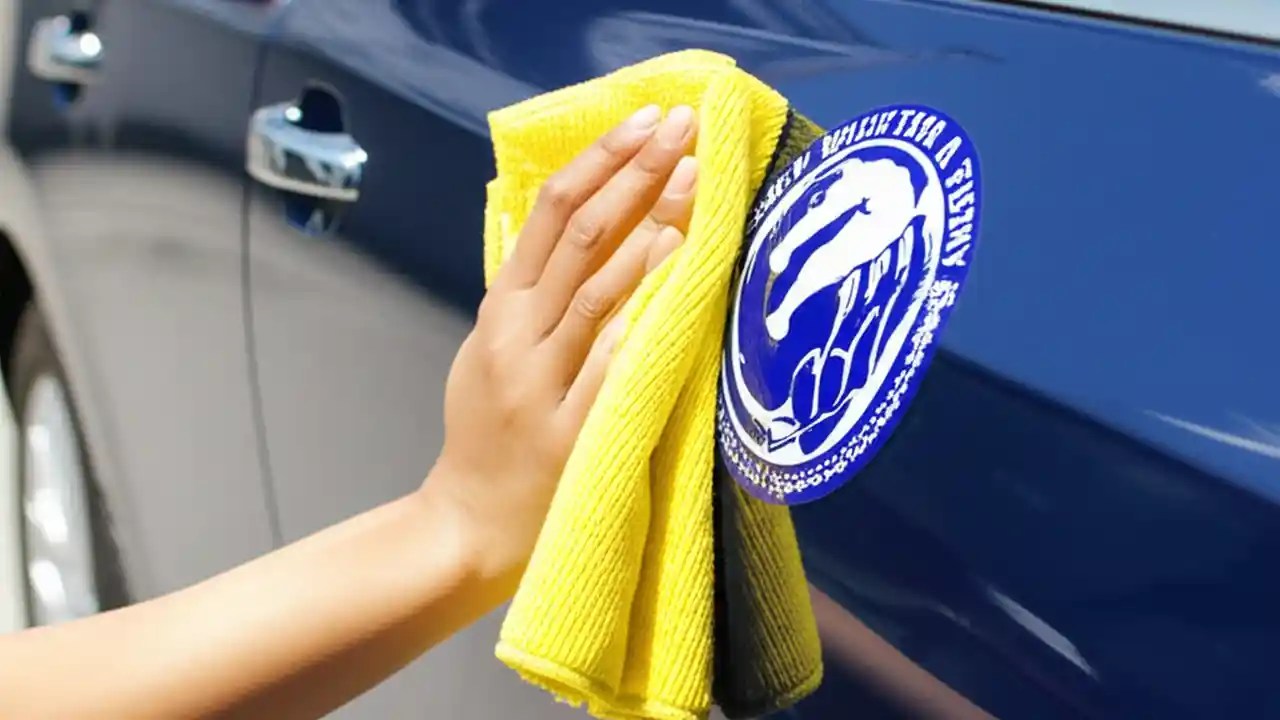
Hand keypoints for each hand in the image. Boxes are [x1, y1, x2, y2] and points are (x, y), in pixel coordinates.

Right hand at [427, 105, 698, 584]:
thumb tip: (577, 232)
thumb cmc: (488, 431)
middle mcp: (517, 336)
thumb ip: (528, 297)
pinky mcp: (568, 433)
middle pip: (580, 236)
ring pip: (595, 291)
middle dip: (635, 173)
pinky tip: (675, 279)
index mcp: (500, 309)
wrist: (468, 521)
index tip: (645, 121)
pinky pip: (608, 367)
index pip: (551, 213)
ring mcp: (542, 384)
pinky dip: (639, 317)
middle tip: (683, 128)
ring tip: (693, 181)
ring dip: (648, 229)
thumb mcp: (491, 349)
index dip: (600, 161)